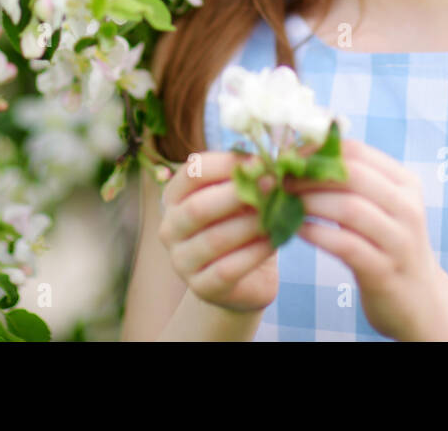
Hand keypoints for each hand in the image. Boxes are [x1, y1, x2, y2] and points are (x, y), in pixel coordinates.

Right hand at [158, 151, 278, 312]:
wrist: (246, 278)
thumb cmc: (242, 225)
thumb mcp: (242, 197)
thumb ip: (249, 178)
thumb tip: (275, 158)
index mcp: (174, 198)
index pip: (191, 173)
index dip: (225, 164)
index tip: (258, 160)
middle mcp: (170, 228)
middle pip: (197, 207)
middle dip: (236, 193)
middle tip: (271, 183)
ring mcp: (182, 261)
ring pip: (214, 239)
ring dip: (250, 224)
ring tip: (277, 213)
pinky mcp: (201, 288)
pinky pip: (228, 269)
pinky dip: (254, 252)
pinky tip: (274, 240)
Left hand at [284, 138, 440, 339]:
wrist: (420, 302)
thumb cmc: (386, 246)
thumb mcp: (380, 208)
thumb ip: (352, 182)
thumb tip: (302, 153)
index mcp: (405, 183)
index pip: (357, 151)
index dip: (317, 150)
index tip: (288, 156)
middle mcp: (407, 208)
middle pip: (353, 175)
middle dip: (310, 175)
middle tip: (281, 179)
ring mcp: (399, 241)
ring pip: (349, 208)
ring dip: (309, 202)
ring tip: (283, 202)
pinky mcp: (384, 271)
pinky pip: (344, 245)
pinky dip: (315, 233)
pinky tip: (295, 229)